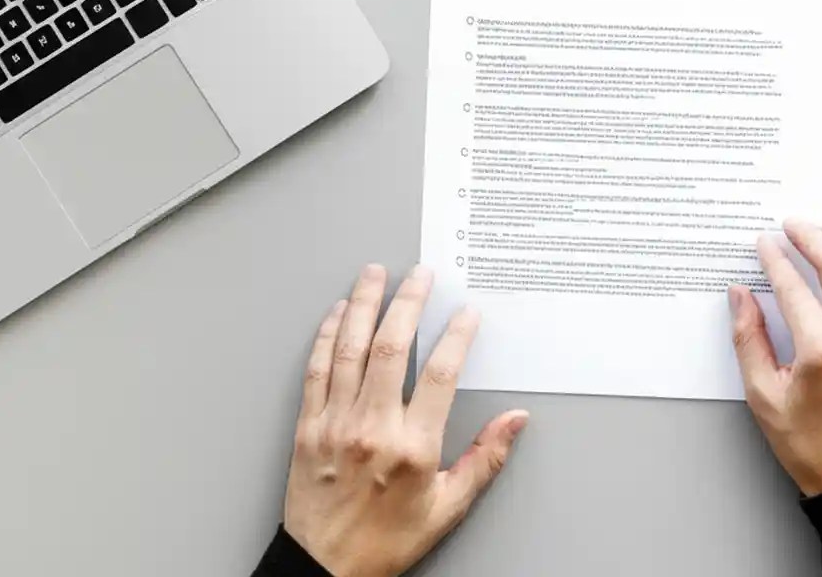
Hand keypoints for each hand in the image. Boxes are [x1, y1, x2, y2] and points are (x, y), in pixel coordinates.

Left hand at [284, 264, 527, 576]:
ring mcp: (334, 424)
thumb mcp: (447, 507)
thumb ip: (485, 459)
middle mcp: (371, 428)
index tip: (466, 314)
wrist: (323, 569)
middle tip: (420, 274)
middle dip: (408, 302)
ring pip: (348, 349)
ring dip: (363, 305)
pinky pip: (315, 369)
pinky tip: (337, 314)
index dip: (456, 336)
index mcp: (412, 448)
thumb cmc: (384, 542)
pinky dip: (325, 336)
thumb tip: (515, 421)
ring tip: (374, 274)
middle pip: (390, 347)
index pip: (439, 374)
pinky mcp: (306, 427)